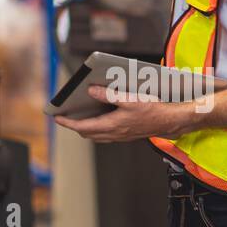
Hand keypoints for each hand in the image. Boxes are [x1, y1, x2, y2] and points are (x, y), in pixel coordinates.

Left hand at [53, 85, 194, 142]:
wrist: (170, 121)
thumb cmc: (152, 110)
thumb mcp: (129, 98)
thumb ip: (108, 95)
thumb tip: (91, 91)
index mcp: (112, 125)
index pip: (83, 127)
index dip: (68, 123)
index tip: (57, 117)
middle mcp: (114, 133)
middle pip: (87, 133)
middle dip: (75, 125)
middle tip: (65, 116)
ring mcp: (120, 136)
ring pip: (96, 135)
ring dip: (86, 127)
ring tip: (79, 116)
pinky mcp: (126, 134)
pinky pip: (106, 134)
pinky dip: (97, 127)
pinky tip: (99, 117)